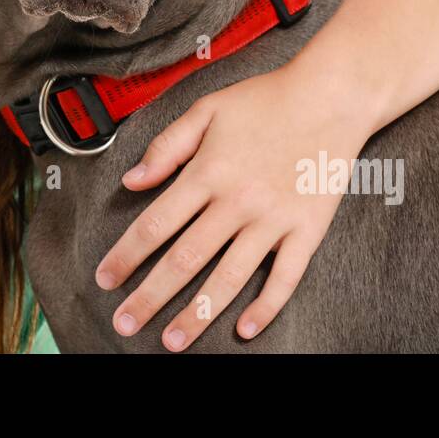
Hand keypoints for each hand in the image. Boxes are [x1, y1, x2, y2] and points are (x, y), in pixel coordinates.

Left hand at [93, 65, 369, 350]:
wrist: (332, 96)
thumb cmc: (265, 100)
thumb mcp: (206, 110)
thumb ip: (166, 147)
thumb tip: (131, 181)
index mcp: (208, 173)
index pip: (156, 224)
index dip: (126, 255)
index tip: (105, 279)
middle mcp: (238, 202)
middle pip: (185, 260)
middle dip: (150, 296)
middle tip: (124, 323)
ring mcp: (274, 219)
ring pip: (229, 278)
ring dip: (198, 313)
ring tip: (172, 341)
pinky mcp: (308, 230)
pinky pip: (285, 278)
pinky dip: (266, 307)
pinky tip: (244, 329)